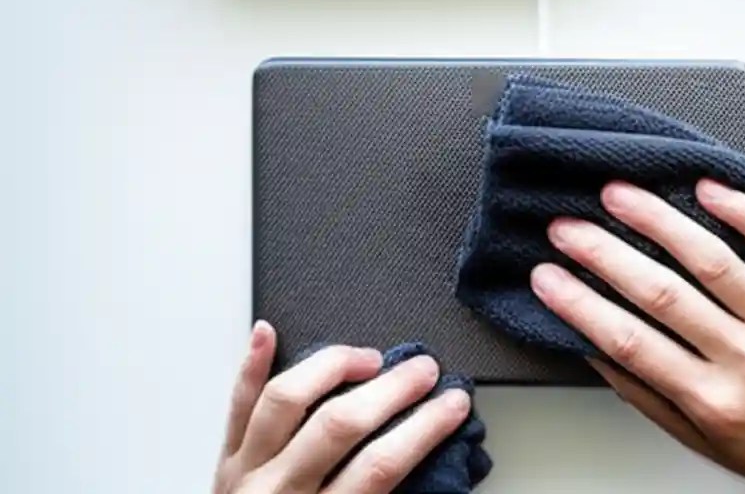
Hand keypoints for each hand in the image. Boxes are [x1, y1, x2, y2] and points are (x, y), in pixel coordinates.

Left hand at [213, 322, 471, 493]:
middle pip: (339, 425)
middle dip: (391, 390)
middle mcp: (279, 490)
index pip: (381, 466)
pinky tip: (267, 332)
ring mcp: (247, 470)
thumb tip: (436, 467)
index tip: (453, 404)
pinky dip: (251, 364)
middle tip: (425, 370)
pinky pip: (236, 403)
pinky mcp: (224, 457)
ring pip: (286, 400)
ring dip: (331, 368)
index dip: (424, 428)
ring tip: (369, 357)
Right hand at [530, 180, 744, 493]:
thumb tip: (601, 355)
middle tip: (566, 227)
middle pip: (661, 293)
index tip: (547, 277)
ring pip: (713, 259)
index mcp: (715, 401)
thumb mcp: (713, 446)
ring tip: (620, 193)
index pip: (630, 342)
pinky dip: (743, 212)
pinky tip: (707, 188)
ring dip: (659, 220)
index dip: (580, 304)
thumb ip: (654, 399)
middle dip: (603, 254)